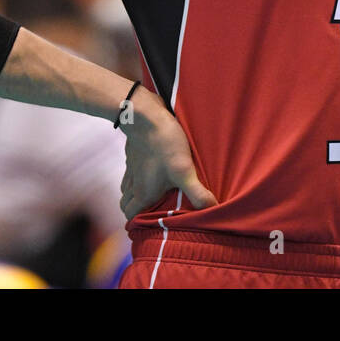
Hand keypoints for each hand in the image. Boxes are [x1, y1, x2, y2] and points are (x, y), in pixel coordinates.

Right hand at [119, 88, 216, 220]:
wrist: (144, 115)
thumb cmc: (163, 143)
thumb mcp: (184, 170)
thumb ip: (197, 192)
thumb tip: (212, 209)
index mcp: (143, 193)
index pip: (131, 216)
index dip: (138, 223)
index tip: (151, 225)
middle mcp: (134, 183)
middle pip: (126, 204)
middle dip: (136, 211)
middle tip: (154, 212)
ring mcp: (131, 168)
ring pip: (127, 189)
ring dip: (135, 194)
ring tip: (153, 195)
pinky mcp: (133, 154)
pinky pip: (131, 172)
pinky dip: (136, 177)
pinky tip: (151, 172)